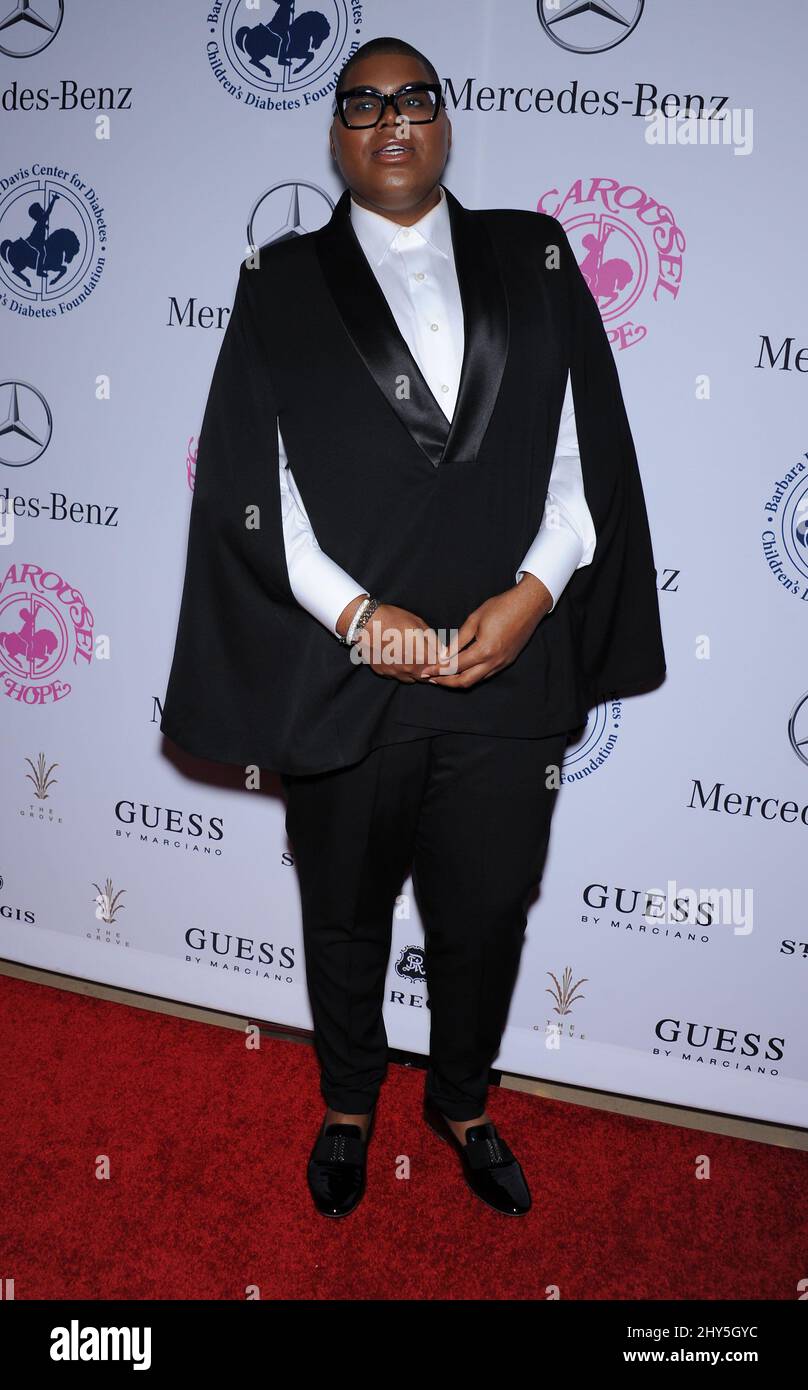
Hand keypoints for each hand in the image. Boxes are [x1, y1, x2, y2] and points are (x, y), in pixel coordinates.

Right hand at [349, 602, 439, 683]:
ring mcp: (396, 673)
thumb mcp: (419, 624)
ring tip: (412, 657)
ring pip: (413, 679)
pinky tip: (398, 658)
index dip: (443, 663)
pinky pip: (398, 676)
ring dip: (417, 671)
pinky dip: (401, 670)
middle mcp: (410, 669)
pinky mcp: (384, 673)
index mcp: (422, 657)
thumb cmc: (394, 619)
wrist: (366, 623)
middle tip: (427, 656)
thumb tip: (444, 652)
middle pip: (428, 677)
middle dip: (431, 669)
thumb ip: (434, 641)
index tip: (442, 658)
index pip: (441, 668)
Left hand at [418, 574, 552, 688]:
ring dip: (459, 681)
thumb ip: (459, 640)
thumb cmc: (501, 607)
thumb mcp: (475, 620)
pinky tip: (462, 670)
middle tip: (431, 678)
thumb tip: (444, 655)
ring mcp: (502, 664)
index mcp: (484, 650)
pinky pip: (486, 675)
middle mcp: (494, 661)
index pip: (455, 666)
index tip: (426, 671)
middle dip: (446, 682)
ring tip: (444, 676)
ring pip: (476, 680)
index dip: (438, 670)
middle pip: (465, 681)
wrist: (528, 605)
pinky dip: (472, 675)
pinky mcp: (507, 662)